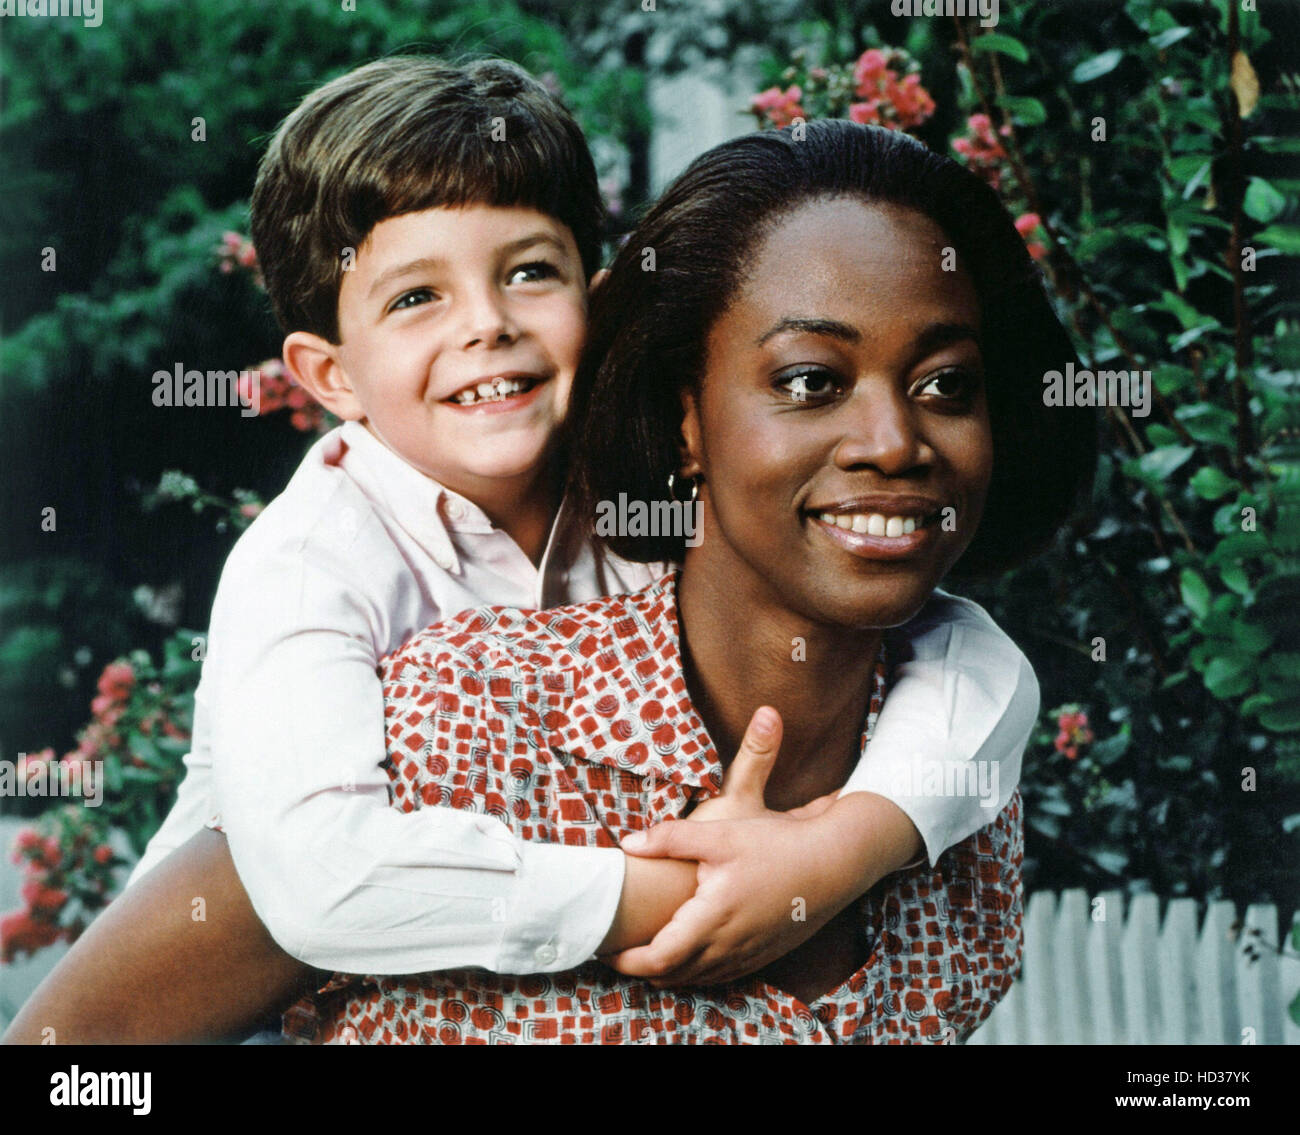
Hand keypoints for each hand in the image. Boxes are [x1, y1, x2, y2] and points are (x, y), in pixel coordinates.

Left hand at [606, 707, 853, 986]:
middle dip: (639, 969)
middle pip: (673, 975)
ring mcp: (749, 955)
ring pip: (697, 979)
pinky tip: (688, 954)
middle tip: (615, 951)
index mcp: (713, 920)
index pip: (658, 958)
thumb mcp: (721, 834)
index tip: (604, 948)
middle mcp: (730, 947)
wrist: (834, 862)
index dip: (626, 960)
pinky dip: (695, 971)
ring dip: (667, 972)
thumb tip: (629, 845)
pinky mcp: (764, 954)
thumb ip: (671, 838)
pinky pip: (720, 975)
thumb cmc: (777, 845)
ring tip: (643, 954)